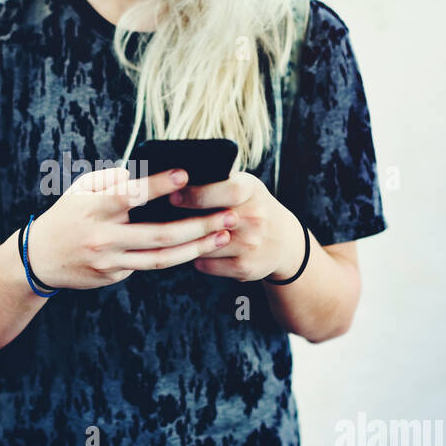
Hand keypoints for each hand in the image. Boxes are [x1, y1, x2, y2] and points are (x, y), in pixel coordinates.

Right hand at [24, 166, 235, 289]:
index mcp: (94, 208)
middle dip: (198, 225)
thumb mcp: (81, 189)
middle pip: (158, 234)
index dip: (159, 185)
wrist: (39, 258)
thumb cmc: (67, 214)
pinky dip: (173, 256)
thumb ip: (112, 179)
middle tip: (228, 216)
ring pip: (160, 258)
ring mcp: (108, 261)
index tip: (186, 174)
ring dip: (196, 247)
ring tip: (222, 236)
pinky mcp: (112, 277)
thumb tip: (146, 173)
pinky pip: (146, 266)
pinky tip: (197, 247)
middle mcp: (102, 236)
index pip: (130, 195)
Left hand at [173, 171, 303, 281]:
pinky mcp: (245, 267)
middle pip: (210, 221)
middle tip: (160, 219)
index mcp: (252, 191)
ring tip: (175, 235)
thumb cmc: (252, 206)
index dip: (197, 194)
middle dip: (183, 220)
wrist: (285, 242)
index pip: (227, 190)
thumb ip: (218, 181)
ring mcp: (251, 244)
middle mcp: (255, 218)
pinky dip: (195, 258)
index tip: (172, 195)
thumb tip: (174, 177)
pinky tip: (195, 251)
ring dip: (185, 242)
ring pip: (202, 246)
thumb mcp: (245, 186)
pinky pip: (205, 265)